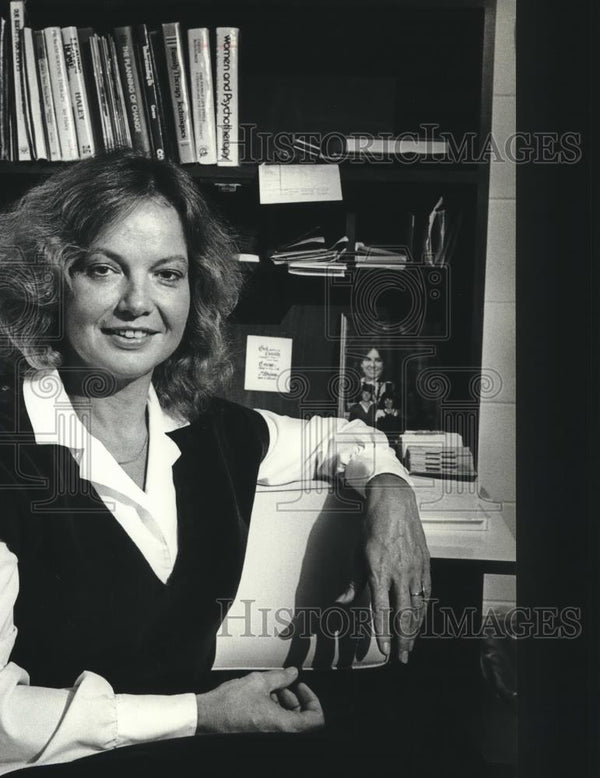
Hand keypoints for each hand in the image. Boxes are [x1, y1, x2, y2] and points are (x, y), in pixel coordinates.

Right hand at [195, 667, 323, 733]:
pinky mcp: (260, 735)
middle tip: (283, 686)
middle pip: (302, 720)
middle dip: (295, 699)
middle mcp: (279, 736)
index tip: (302, 688)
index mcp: (283, 726)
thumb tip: (293, 673)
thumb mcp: (259, 682)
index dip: (312, 700)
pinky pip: (277, 724)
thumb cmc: (229, 704)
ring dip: (284, 703)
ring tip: (270, 689)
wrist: (207, 716)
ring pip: (289, 722)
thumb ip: (281, 677)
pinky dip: (274, 710)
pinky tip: (262, 698)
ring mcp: (269, 737)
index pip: (316, 720)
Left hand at [338, 474, 430, 663]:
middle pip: (403, 614)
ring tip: (411, 645)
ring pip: (417, 606)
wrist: (394, 504)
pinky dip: (424, 609)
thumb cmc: (372, 527)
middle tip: (402, 657)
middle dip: (403, 639)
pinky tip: (421, 620)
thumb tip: (342, 602)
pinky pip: (426, 592)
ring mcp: (414, 568)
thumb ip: (353, 581)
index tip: (385, 650)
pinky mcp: (424, 563)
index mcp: (379, 571)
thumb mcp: (357, 553)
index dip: (383, 632)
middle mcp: (399, 573)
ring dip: (415, 628)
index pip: (381, 609)